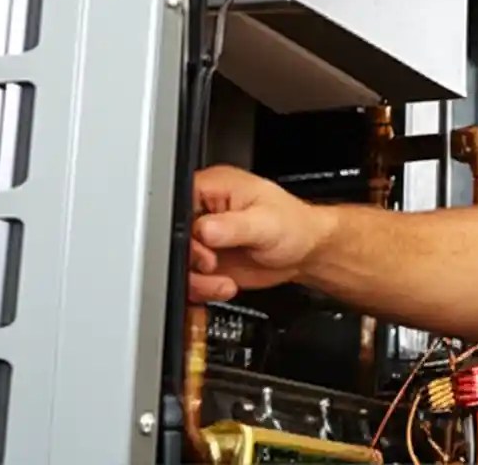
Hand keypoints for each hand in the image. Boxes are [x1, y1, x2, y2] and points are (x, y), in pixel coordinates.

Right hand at [188, 164, 335, 301]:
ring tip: (222, 281)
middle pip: (172, 237)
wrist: (305, 252)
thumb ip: (231, 227)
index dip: (182, 228)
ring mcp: (204, 239)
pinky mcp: (207, 262)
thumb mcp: (264, 223)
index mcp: (214, 188)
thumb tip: (203, 230)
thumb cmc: (294, 226)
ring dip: (197, 280)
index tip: (202, 244)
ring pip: (177, 262)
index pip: (176, 203)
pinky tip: (224, 286)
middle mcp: (204, 212)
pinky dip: (203, 289)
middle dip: (190, 259)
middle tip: (212, 264)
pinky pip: (190, 279)